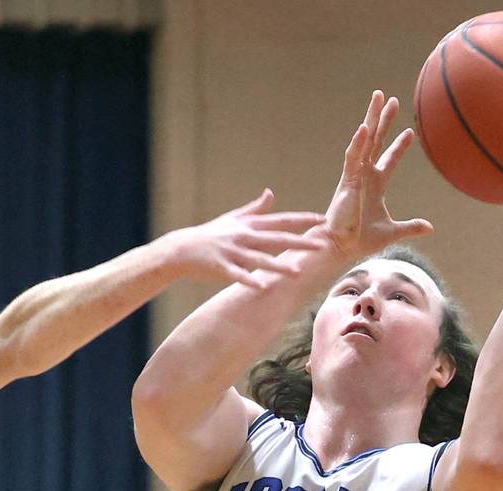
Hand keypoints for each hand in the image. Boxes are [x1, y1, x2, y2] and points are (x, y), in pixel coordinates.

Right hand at [164, 189, 326, 288]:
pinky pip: (237, 275)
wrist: (180, 248)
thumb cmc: (209, 234)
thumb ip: (254, 208)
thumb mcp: (232, 218)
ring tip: (297, 273)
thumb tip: (270, 192)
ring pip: (259, 259)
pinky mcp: (220, 267)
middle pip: (275, 239)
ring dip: (278, 266)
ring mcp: (231, 252)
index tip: (322, 220)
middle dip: (299, 242)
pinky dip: (249, 280)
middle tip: (320, 246)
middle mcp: (243, 236)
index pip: (280, 221)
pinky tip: (263, 287)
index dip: (302, 220)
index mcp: (248, 225)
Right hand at [324, 90, 432, 258]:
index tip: (410, 131)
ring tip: (379, 98)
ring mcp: (355, 175)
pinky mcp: (347, 181)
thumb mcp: (392, 232)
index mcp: (374, 184)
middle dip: (383, 119)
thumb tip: (430, 228)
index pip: (389, 159)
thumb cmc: (361, 240)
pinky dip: (358, 142)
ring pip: (364, 140)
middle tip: (391, 99)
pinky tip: (365, 126)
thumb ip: (411, 227)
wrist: (342, 247)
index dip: (399, 146)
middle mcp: (364, 175)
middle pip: (375, 140)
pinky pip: (352, 157)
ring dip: (371, 118)